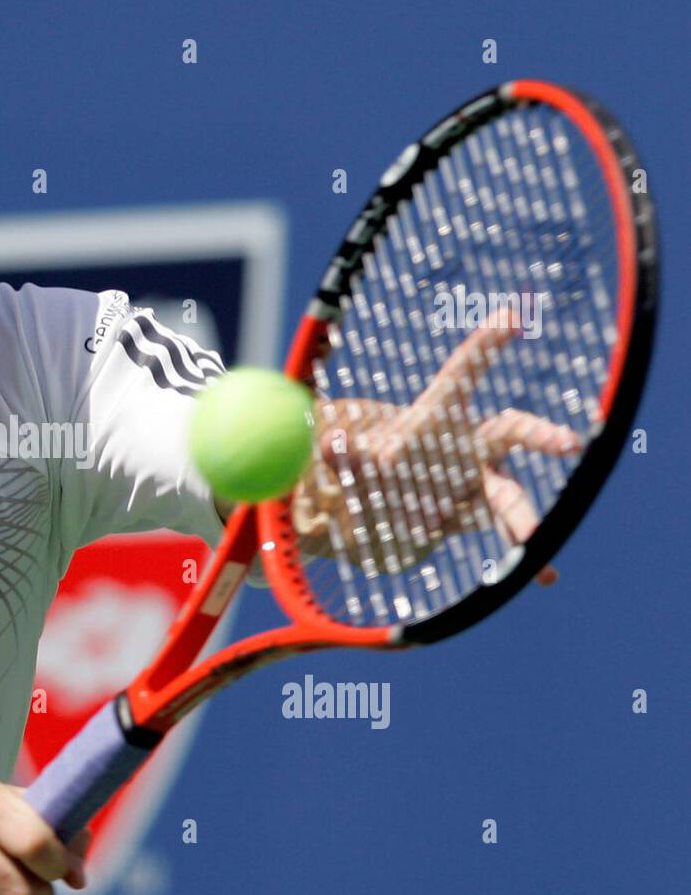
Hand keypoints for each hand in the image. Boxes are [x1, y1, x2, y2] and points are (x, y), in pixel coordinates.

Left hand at [293, 322, 579, 584]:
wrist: (375, 497)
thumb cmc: (367, 463)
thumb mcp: (348, 459)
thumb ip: (340, 452)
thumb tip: (326, 439)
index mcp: (436, 417)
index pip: (462, 375)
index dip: (484, 347)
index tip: (511, 316)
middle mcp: (468, 445)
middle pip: (511, 431)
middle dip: (540, 436)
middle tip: (568, 444)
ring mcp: (476, 481)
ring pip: (508, 494)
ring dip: (522, 517)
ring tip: (533, 541)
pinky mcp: (473, 513)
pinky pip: (502, 534)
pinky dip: (524, 557)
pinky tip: (545, 577)